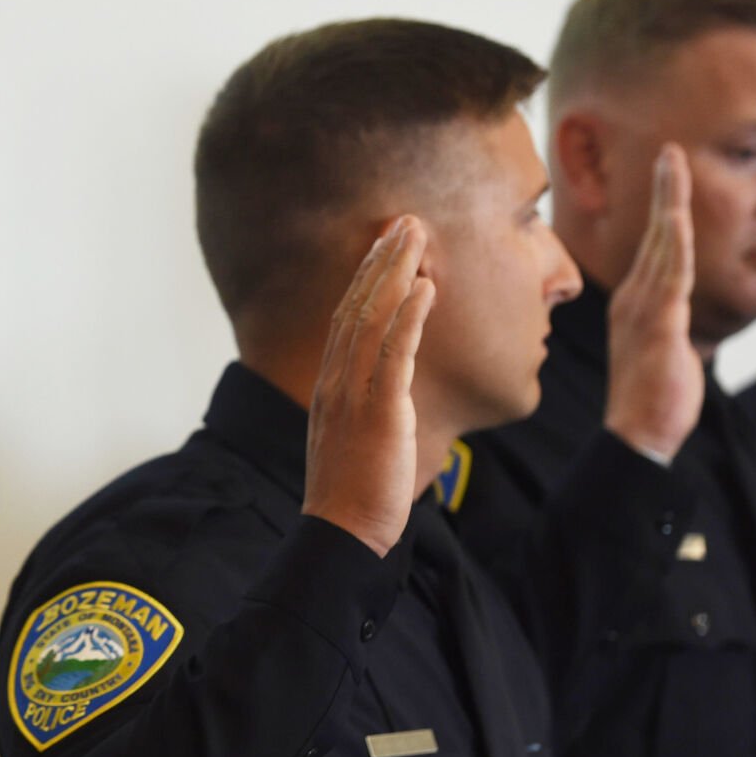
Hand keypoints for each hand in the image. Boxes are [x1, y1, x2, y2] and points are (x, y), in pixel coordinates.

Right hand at [303, 216, 435, 557]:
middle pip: (355, 307)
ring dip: (396, 273)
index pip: (345, 320)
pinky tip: (426, 287)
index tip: (386, 246)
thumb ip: (367, 410)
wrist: (342, 534)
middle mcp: (334, 383)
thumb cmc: (354, 496)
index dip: (366, 278)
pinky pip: (393, 354)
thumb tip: (389, 395)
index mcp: (329, 388)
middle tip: (404, 222)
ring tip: (417, 236)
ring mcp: (352, 396)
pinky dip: (409, 317)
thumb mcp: (355, 441)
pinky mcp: (377, 413)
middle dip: (380, 261)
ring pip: (371, 320)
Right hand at [605, 143, 699, 463]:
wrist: (636, 434)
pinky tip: (676, 218)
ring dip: (669, 202)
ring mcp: (644, 310)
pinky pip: (670, 277)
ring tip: (672, 165)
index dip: (662, 208)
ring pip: (662, 246)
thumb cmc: (651, 401)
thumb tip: (683, 330)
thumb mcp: (666, 354)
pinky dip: (673, 244)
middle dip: (664, 190)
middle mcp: (635, 299)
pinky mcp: (658, 325)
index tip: (668, 173)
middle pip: (654, 235)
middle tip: (669, 151)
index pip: (654, 247)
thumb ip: (672, 331)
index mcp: (637, 304)